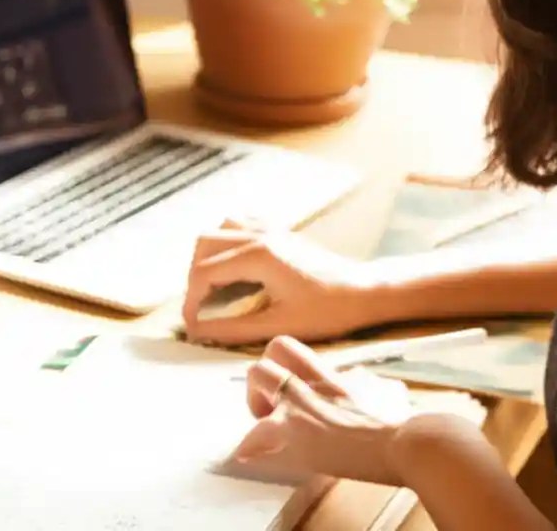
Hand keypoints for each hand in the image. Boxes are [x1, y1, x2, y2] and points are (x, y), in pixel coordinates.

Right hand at [183, 218, 385, 345]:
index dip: (191, 301)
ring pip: (221, 228)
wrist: (364, 291)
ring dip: (209, 255)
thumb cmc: (328, 310)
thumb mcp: (278, 326)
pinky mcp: (282, 232)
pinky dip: (229, 241)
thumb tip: (199, 331)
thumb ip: (233, 329)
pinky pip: (243, 224)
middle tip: (202, 307)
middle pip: (204, 243)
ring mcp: (272, 229)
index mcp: (258, 256)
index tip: (193, 325)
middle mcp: (261, 235)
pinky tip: (237, 267)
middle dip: (195, 276)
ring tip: (215, 286)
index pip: (203, 273)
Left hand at [231, 336, 412, 485]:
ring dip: (252, 404)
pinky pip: (256, 434)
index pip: (288, 350)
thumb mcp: (382, 391)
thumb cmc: (399, 422)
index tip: (284, 389)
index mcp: (329, 376)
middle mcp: (311, 382)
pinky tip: (248, 456)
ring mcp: (301, 403)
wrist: (403, 441)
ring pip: (257, 377)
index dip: (276, 368)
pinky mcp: (297, 432)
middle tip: (270, 411)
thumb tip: (360, 380)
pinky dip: (248, 446)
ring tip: (264, 431)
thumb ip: (363, 384)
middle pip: (270, 354)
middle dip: (257, 385)